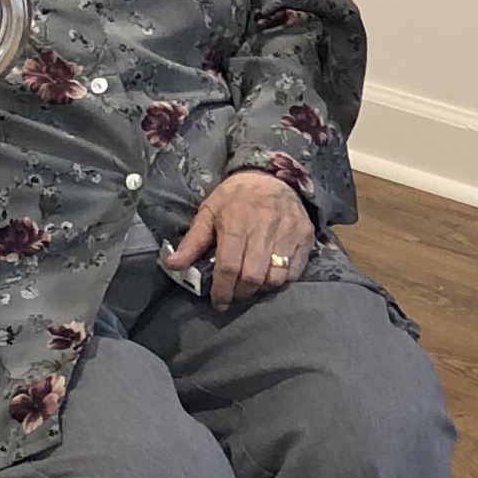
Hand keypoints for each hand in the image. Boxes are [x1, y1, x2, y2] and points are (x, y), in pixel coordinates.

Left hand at [167, 170, 317, 310]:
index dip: (223, 291)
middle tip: (235, 292)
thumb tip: (172, 265)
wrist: (272, 176)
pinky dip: (282, 279)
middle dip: (241, 292)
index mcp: (236, 224)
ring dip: (262, 287)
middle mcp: (264, 229)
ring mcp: (288, 233)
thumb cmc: (236, 196)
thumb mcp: (209, 212)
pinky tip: (272, 272)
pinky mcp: (305, 236)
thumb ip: (192, 241)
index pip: (229, 267)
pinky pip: (296, 271)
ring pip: (276, 278)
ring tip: (253, 282)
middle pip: (253, 277)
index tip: (219, 302)